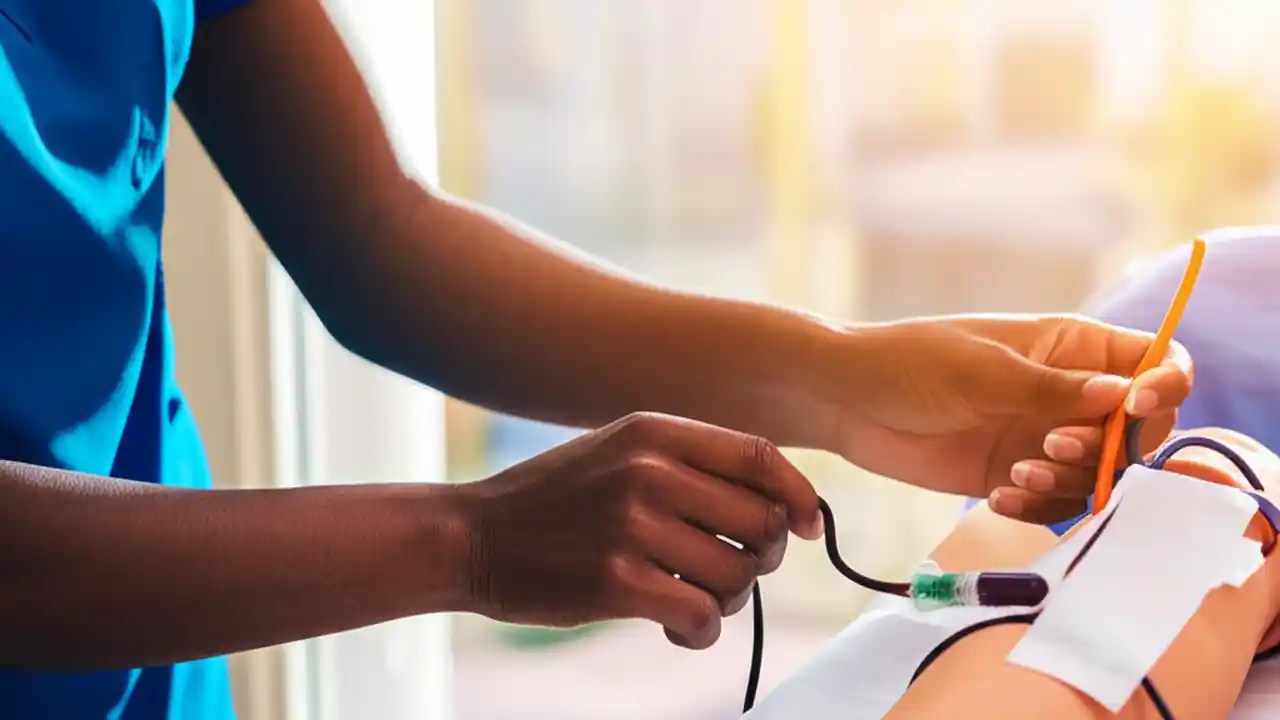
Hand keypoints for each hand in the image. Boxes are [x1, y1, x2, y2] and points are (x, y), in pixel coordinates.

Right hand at [455, 412, 820, 649]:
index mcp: (655, 433)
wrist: (472, 537)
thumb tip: (774, 500)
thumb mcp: (617, 451)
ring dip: (725, 601)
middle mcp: (650, 471)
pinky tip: (674, 629)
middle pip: (760, 523)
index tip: (806, 526)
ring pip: (737, 577)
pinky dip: (699, 634)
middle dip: (759, 559)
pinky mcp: (616, 581)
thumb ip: (686, 464)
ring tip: (691, 600)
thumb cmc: (553, 501)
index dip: (796, 495)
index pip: (759, 456)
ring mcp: (633, 526)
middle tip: (729, 573)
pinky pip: (701, 618)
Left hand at [819, 314, 1192, 523]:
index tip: (1132, 408)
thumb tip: (1128, 393)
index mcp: (1072, 347)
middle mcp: (1068, 393)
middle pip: (1140, 430)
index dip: (1163, 387)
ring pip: (1100, 473)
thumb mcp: (983, 371)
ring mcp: (1042, 435)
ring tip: (1015, 471)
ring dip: (1070, 480)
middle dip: (1110, 447)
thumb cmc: (909, 362)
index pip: (1155, 362)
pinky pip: (1055, 501)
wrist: (845, 400)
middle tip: (1053, 444)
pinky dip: (1039, 505)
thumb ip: (1054, 389)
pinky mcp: (1014, 473)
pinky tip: (1000, 495)